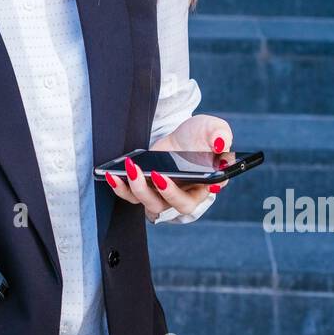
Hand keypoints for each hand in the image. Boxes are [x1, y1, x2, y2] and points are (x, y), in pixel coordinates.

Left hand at [104, 114, 233, 221]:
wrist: (181, 136)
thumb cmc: (200, 135)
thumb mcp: (213, 129)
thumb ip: (221, 135)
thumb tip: (221, 144)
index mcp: (205, 186)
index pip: (200, 198)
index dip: (191, 193)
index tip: (182, 180)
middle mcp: (184, 196)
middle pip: (174, 206)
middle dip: (166, 193)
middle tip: (157, 174)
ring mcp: (163, 196)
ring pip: (151, 204)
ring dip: (139, 190)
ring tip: (131, 169)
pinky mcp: (146, 190)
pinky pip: (131, 196)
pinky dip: (121, 188)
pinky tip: (112, 174)